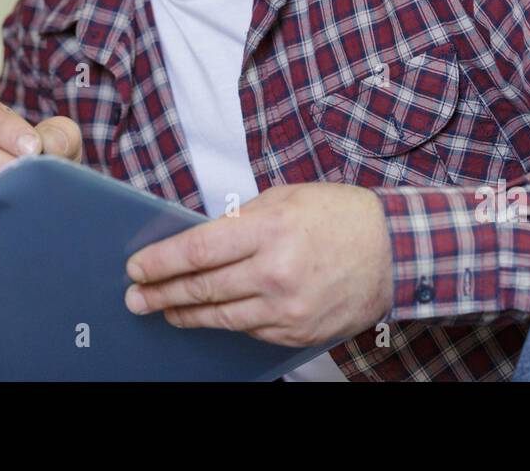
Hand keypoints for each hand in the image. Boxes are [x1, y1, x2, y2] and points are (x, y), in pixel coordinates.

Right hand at [0, 92, 81, 205]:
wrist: (21, 196)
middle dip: (0, 164)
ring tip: (17, 198)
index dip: (3, 126)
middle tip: (27, 174)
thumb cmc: (29, 160)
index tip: (33, 145)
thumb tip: (51, 144)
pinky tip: (1, 220)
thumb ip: (58, 134)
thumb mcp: (49, 142)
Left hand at [123, 183, 393, 346]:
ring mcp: (287, 308)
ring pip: (220, 316)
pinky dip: (226, 321)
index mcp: (269, 229)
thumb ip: (240, 220)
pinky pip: (249, 330)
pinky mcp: (296, 331)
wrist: (393, 251)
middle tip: (135, 298)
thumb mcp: (285, 198)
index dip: (160, 262)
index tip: (137, 267)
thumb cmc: (339, 216)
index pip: (197, 250)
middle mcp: (275, 271)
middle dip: (161, 293)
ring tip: (163, 310)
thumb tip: (197, 242)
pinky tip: (209, 316)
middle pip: (202, 287)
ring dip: (185, 313)